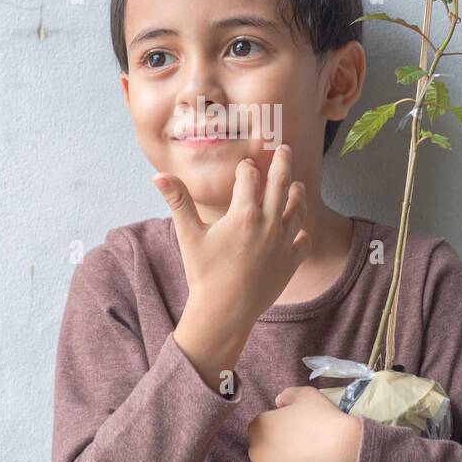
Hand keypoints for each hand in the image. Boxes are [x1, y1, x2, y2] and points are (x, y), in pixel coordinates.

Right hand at [153, 144, 310, 329]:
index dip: (246, 169)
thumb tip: (158, 175)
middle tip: (286, 149)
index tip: (244, 166)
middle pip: (281, 184)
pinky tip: (299, 229)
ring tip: (297, 184)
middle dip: (283, 163)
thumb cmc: (203, 273)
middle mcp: (269, 224)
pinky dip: (302, 233)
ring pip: (298, 210)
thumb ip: (178, 201)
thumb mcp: (188, 235)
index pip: (250, 178)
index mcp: (244, 214)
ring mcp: (283, 243)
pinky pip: (303, 242)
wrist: (224, 313)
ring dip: (297, 193)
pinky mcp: (291, 263)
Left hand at [247, 386, 362, 461]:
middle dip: (277, 448)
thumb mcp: (305, 394)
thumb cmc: (322, 419)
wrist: (342, 450)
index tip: (294, 430)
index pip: (261, 427)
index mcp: (258, 426)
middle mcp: (256, 452)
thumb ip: (287, 395)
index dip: (278, 428)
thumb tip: (278, 403)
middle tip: (300, 446)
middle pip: (263, 450)